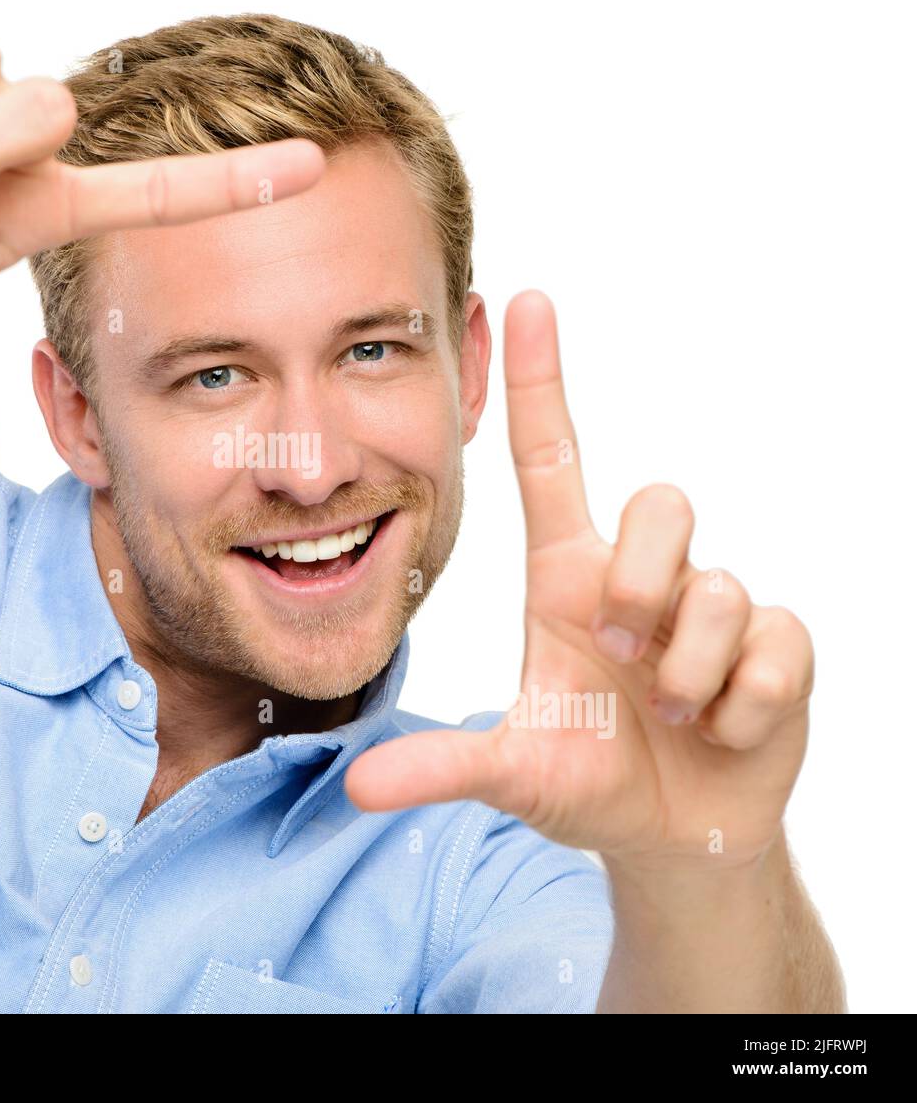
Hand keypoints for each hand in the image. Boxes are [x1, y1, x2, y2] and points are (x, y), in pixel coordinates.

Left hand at [346, 290, 814, 873]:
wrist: (674, 837)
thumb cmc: (587, 778)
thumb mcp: (513, 772)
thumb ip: (443, 766)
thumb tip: (357, 785)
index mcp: (568, 579)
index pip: (554, 460)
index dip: (543, 382)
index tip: (526, 301)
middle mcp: (641, 577)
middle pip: (661, 501)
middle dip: (642, 582)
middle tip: (623, 653)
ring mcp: (714, 609)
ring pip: (718, 588)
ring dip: (688, 669)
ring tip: (670, 713)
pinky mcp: (779, 649)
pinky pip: (777, 647)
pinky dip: (744, 705)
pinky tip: (721, 729)